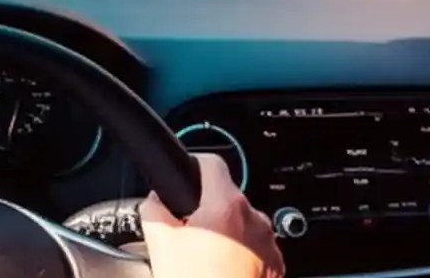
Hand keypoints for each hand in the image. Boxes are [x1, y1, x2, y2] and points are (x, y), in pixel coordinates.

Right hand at [139, 153, 284, 277]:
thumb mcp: (159, 242)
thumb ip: (154, 209)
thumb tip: (156, 201)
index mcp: (227, 206)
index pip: (211, 163)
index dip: (193, 165)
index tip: (185, 174)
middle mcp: (256, 220)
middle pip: (226, 197)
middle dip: (206, 209)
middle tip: (186, 232)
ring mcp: (269, 245)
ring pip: (242, 224)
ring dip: (224, 233)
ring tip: (204, 259)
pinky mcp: (276, 267)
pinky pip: (255, 248)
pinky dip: (239, 253)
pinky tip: (220, 272)